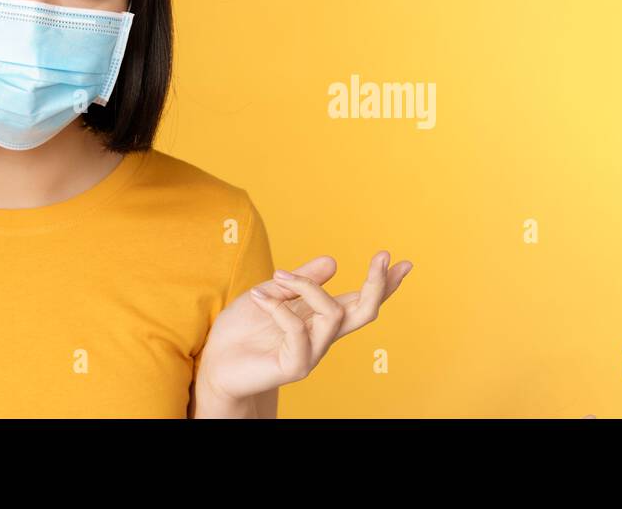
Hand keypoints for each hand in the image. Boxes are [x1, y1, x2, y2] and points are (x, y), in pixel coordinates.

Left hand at [196, 251, 413, 408]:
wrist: (216, 361)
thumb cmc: (244, 329)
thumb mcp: (273, 292)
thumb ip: (301, 280)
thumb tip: (334, 261)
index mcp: (321, 317)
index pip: (361, 299)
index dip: (384, 283)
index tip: (405, 262)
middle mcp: (323, 335)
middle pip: (365, 311)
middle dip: (377, 284)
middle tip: (382, 256)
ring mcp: (311, 352)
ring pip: (334, 315)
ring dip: (309, 288)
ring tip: (279, 276)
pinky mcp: (294, 366)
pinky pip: (298, 331)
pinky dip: (280, 308)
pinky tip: (261, 299)